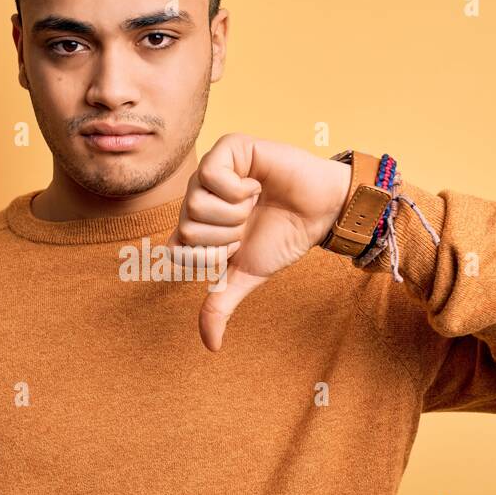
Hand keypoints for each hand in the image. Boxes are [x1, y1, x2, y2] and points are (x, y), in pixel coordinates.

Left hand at [165, 133, 351, 351]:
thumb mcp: (247, 275)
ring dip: (235, 214)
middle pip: (186, 229)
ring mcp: (210, 172)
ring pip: (196, 205)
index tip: (236, 249)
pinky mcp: (228, 148)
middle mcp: (196, 198)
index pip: (176, 253)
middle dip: (226, 237)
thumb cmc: (282, 237)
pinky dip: (240, 188)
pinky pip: (211, 175)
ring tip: (254, 203)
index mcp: (195, 226)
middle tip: (249, 224)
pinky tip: (256, 184)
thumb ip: (220, 305)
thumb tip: (211, 346)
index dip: (211, 258)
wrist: (319, 212)